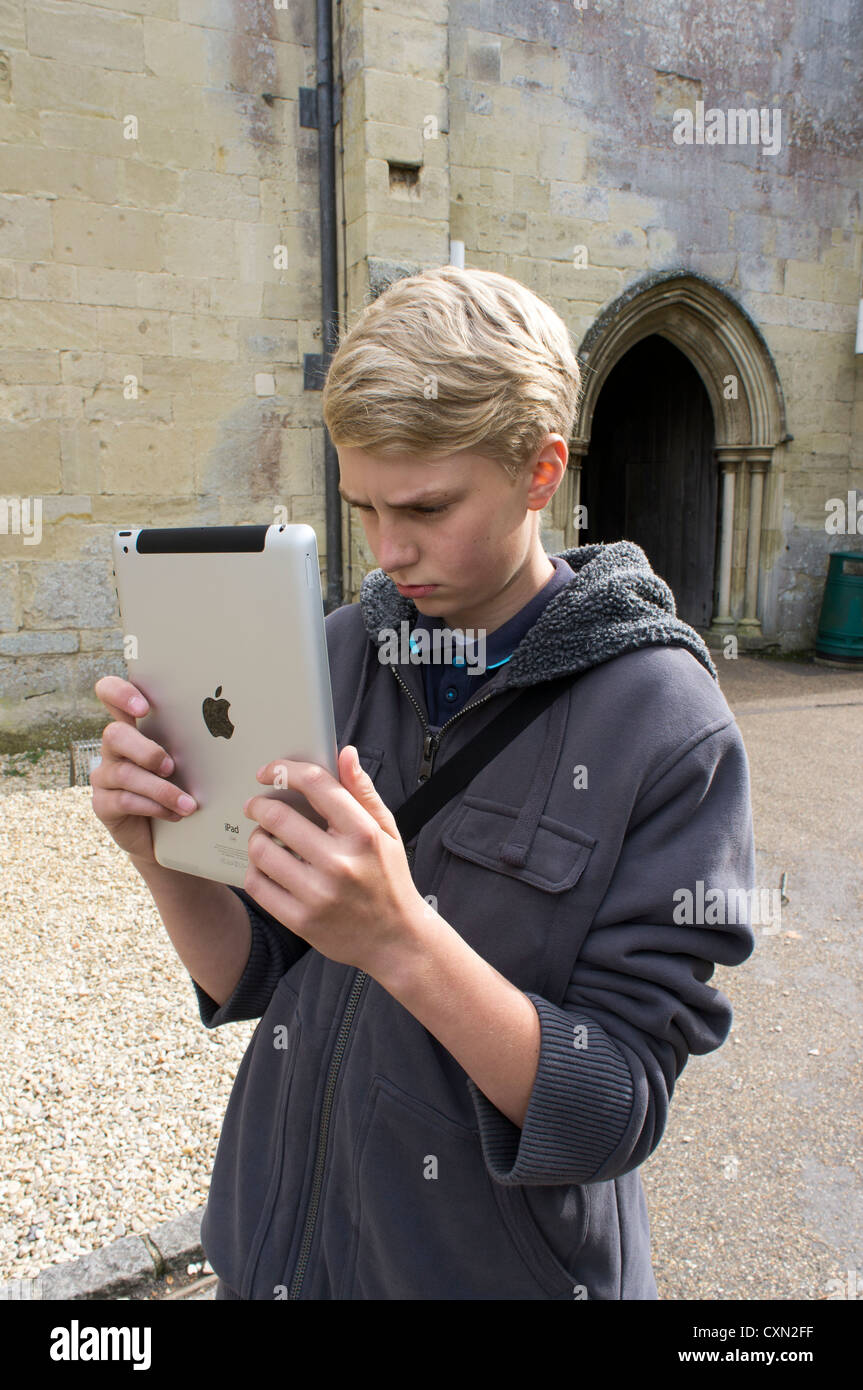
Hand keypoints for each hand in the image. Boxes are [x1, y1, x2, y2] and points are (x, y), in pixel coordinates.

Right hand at [90, 676, 197, 865]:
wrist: (167, 833)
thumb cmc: (181, 785)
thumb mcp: (187, 759)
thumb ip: (192, 740)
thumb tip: (227, 726)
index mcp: (133, 726)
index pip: (109, 692)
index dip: (120, 693)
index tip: (143, 708)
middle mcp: (114, 747)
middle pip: (114, 734)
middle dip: (147, 751)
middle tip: (172, 766)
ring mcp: (105, 775)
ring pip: (125, 773)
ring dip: (162, 789)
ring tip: (189, 804)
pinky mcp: (102, 803)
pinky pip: (125, 800)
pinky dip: (154, 807)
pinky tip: (174, 814)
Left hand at [242, 747, 428, 978]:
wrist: (397, 940)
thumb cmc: (389, 879)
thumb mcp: (386, 831)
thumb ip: (362, 791)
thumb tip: (344, 753)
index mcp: (363, 834)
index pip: (317, 785)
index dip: (286, 770)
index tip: (270, 771)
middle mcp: (341, 862)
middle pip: (278, 817)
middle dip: (259, 805)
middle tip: (256, 806)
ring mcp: (319, 894)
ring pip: (262, 851)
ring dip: (256, 838)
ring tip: (264, 839)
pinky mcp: (302, 921)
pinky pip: (258, 885)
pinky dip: (255, 871)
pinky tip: (266, 867)